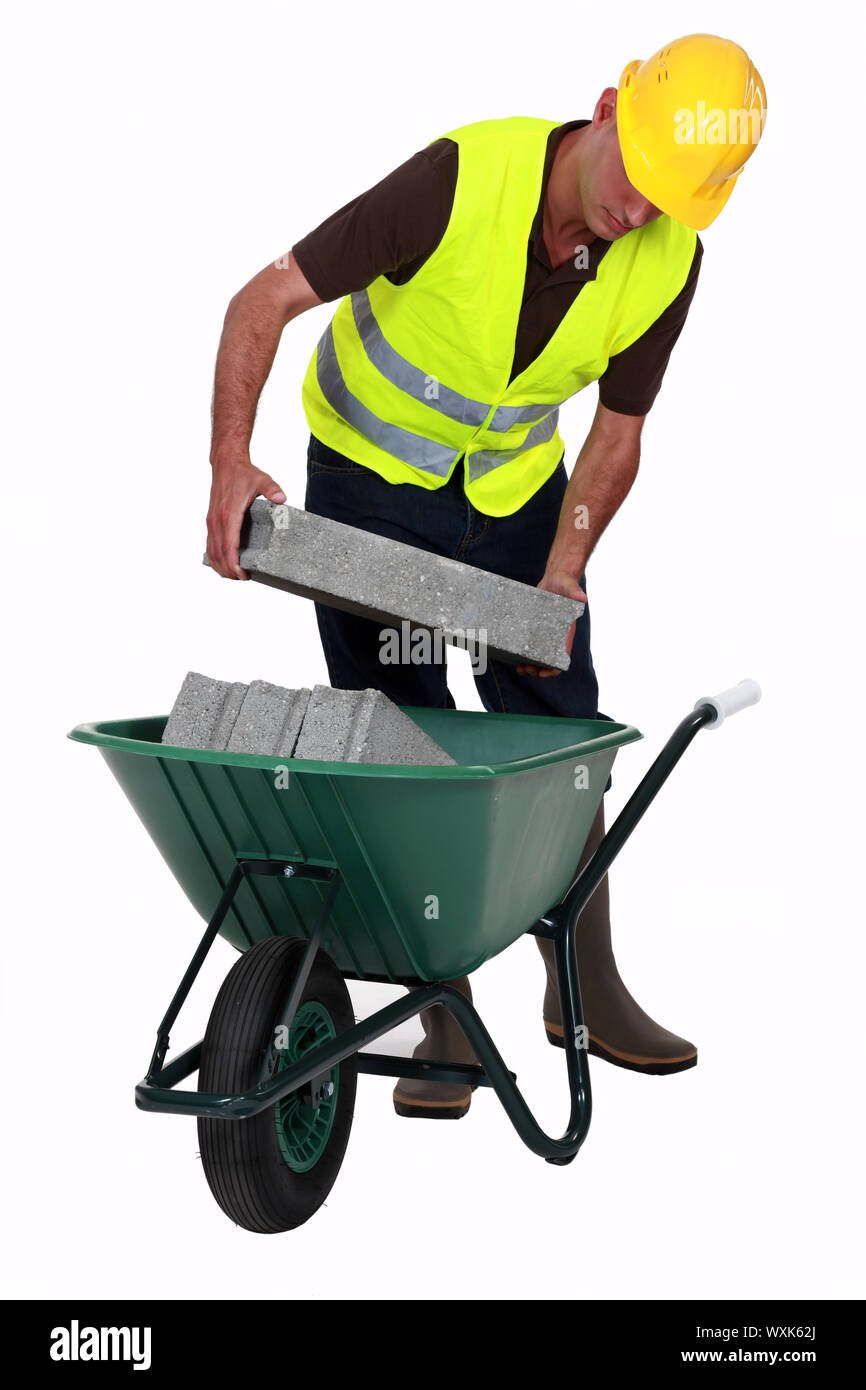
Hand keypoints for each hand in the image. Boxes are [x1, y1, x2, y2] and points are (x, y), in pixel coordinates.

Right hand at [206, 453, 285, 577]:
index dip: (234, 564)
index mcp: (229, 515)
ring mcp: (212, 522)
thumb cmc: (243, 473)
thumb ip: (272, 489)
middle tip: (243, 579)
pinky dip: (214, 558)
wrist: (225, 463)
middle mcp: (217, 521)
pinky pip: (210, 544)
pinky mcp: (211, 521)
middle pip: (219, 554)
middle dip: (229, 571)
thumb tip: (282, 498)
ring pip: (211, 551)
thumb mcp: (261, 480)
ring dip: (220, 567)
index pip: (229, 546)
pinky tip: (222, 565)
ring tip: (234, 576)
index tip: (243, 575)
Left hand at [516, 570, 586, 677]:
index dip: (552, 670)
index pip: (562, 658)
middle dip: (536, 669)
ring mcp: (544, 633)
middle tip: (523, 669)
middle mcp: (555, 636)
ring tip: (517, 667)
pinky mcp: (535, 627)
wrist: (556, 578)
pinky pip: (529, 643)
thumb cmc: (566, 582)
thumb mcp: (570, 587)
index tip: (541, 673)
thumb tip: (582, 597)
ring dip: (528, 664)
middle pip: (547, 661)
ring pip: (537, 655)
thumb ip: (575, 592)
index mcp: (566, 633)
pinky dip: (522, 650)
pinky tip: (512, 652)